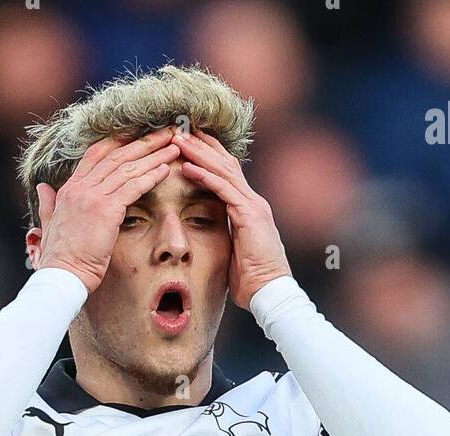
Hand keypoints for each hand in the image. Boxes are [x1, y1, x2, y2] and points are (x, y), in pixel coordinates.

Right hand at [35, 129, 180, 292]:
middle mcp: (81, 188)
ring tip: (173, 147)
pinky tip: (166, 170)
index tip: (138, 134)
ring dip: (154, 155)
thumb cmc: (59, 257)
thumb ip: (48, 203)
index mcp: (69, 189)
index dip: (119, 142)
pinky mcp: (106, 211)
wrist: (62, 275)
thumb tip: (43, 187)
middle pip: (117, 155)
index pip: (96, 155)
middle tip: (165, 133)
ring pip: (128, 168)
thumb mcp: (49, 223)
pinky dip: (151, 176)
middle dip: (144, 142)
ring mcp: (93, 197)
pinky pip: (133, 187)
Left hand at [172, 129, 291, 308]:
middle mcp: (253, 201)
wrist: (270, 293)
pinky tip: (188, 166)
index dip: (208, 155)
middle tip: (179, 129)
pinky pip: (224, 189)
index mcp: (249, 209)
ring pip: (223, 170)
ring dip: (199, 153)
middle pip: (225, 163)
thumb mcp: (234, 253)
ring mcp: (253, 206)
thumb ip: (225, 238)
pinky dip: (205, 176)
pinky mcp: (249, 215)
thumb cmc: (252, 281)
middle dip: (202, 145)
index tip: (189, 142)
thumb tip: (210, 238)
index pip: (227, 173)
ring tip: (178, 139)